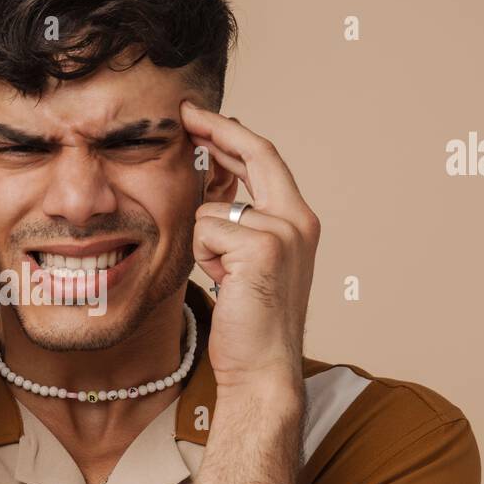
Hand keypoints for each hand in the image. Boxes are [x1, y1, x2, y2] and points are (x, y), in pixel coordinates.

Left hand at [180, 99, 320, 395]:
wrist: (262, 369)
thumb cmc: (247, 322)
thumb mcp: (244, 261)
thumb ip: (237, 223)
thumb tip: (211, 185)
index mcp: (297, 220)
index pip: (264, 158)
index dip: (232, 133)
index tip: (201, 117)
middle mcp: (298, 220)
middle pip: (254, 153)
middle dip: (216, 129)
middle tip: (185, 115)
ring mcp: (283, 231)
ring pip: (211, 208)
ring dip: (203, 243)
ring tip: (224, 279)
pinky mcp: (262, 247)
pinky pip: (204, 230)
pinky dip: (203, 258)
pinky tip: (223, 285)